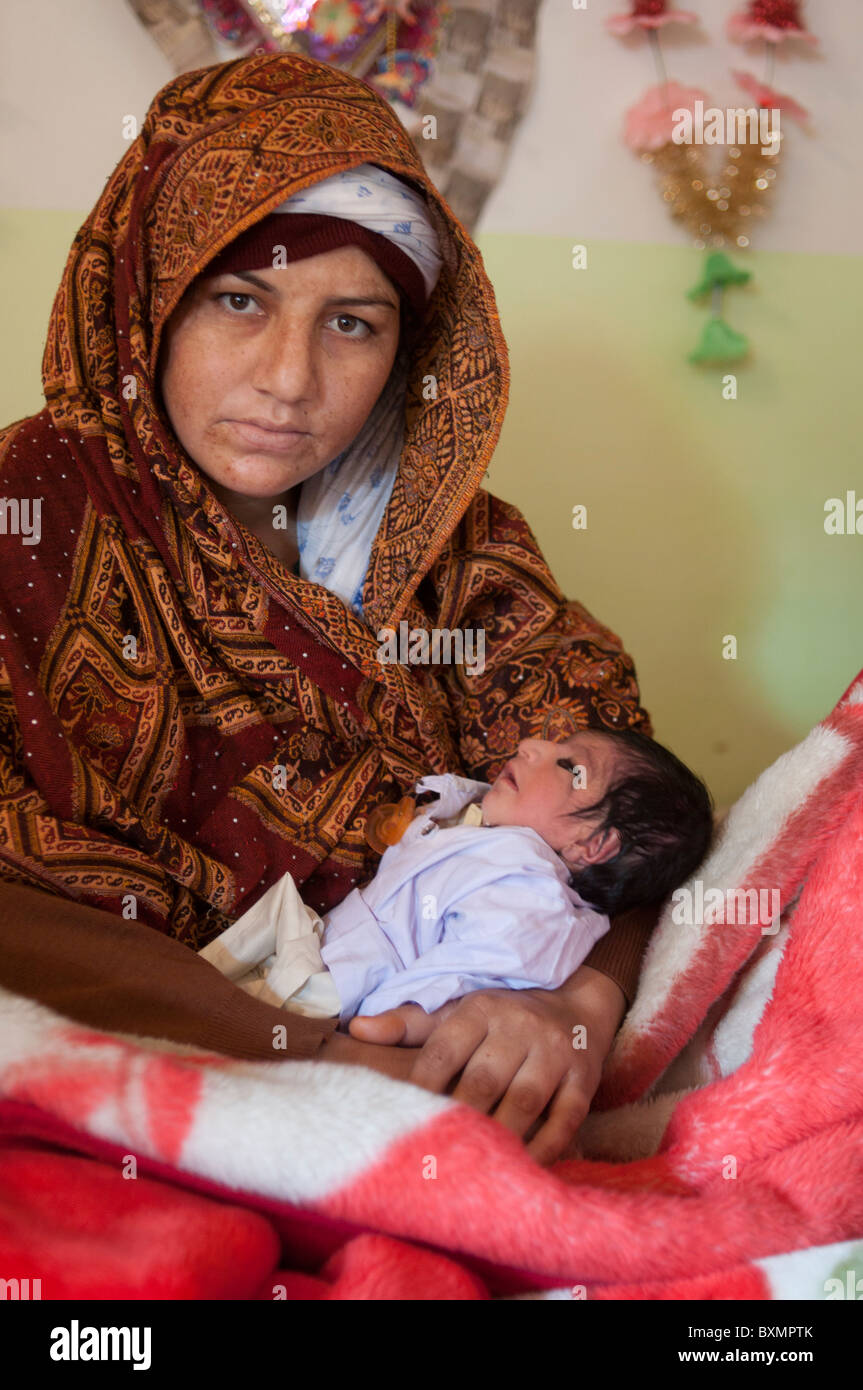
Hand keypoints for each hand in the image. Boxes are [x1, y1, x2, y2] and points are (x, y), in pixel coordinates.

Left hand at [348, 966, 626, 1164]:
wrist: (576, 1004)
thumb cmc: (501, 1017)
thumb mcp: (455, 1013)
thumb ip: (407, 1025)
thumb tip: (355, 1030)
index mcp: (479, 1010)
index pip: (442, 1053)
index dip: (421, 1090)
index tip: (402, 1125)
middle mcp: (518, 1027)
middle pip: (482, 1081)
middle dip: (458, 1120)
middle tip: (432, 1161)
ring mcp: (554, 1053)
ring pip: (523, 1101)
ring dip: (499, 1138)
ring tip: (474, 1172)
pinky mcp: (583, 1078)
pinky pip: (565, 1118)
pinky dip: (546, 1148)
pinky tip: (523, 1169)